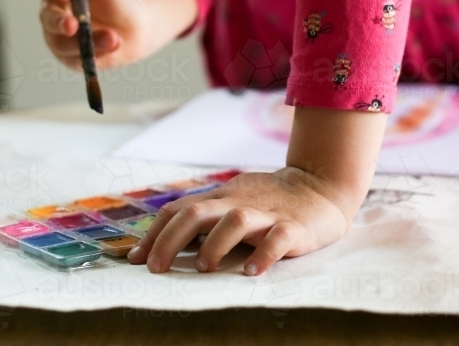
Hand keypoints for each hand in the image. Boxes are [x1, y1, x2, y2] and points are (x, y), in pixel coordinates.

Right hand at [30, 0, 158, 69]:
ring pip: (60, 42)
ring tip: (112, 38)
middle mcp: (52, 11)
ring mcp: (59, 36)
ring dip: (86, 41)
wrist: (140, 27)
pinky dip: (96, 52)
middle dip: (59, 21)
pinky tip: (113, 45)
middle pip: (46, 15)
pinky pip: (77, 58)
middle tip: (73, 25)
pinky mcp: (71, 57)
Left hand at [127, 168, 351, 275]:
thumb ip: (207, 216)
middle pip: (198, 212)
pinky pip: (278, 238)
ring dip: (214, 243)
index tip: (136, 259)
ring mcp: (268, 213)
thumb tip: (164, 242)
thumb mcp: (235, 199)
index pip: (180, 209)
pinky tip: (252, 272)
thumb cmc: (272, 200)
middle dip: (170, 239)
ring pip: (235, 220)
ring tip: (204, 267)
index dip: (154, 233)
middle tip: (157, 269)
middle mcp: (240, 202)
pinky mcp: (295, 226)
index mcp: (223, 196)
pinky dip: (263, 254)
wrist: (322, 185)